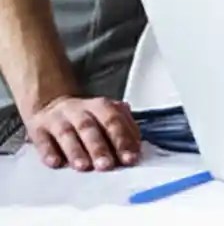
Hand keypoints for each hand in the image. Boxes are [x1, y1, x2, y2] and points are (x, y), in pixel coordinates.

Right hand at [24, 95, 140, 170]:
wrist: (51, 105)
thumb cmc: (87, 117)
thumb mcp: (108, 116)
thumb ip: (125, 129)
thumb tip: (136, 148)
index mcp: (101, 106)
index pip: (114, 121)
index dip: (122, 140)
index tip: (129, 158)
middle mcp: (79, 111)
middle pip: (90, 128)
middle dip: (99, 148)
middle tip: (106, 165)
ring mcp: (58, 119)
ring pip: (67, 134)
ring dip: (75, 151)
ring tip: (83, 167)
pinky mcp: (38, 129)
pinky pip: (43, 141)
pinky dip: (48, 152)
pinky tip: (55, 163)